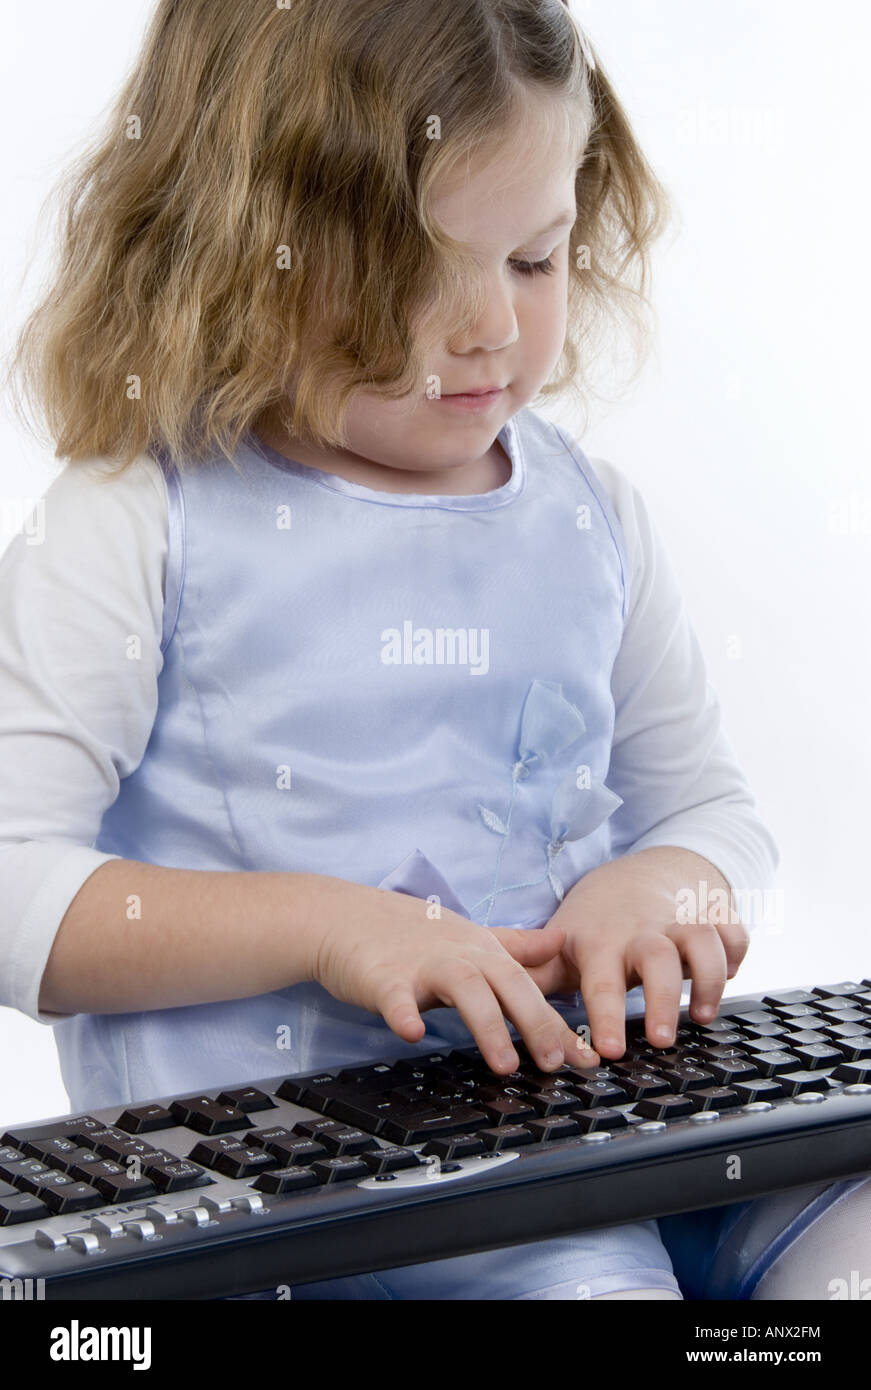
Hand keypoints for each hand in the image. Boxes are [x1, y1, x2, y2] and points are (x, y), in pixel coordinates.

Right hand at [312, 879, 600, 1073]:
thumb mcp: (470, 936)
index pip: (530, 987)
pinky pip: (395, 996)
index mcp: (483, 950)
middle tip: (556, 1063)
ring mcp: (422, 964)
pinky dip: (404, 1012)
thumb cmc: (409, 933)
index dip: (559, 1023)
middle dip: (536, 1023)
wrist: (345, 917)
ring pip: (464, 989)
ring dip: (487, 1025)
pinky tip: (412, 1032)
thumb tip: (560, 941)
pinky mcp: (383, 977)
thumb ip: (516, 944)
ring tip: (504, 1064)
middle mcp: (460, 954)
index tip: (587, 1057)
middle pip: (507, 984)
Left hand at [520, 848, 750, 1057]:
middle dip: (662, 999)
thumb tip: (496, 1005)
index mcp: (603, 942)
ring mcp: (682, 922)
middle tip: (660, 1040)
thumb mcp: (565, 945)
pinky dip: (737, 953)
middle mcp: (644, 931)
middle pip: (657, 958)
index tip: (608, 1051)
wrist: (642, 873)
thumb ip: (535, 976)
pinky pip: (734, 932)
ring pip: (702, 941)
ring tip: (703, 1017)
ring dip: (708, 979)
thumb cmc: (599, 924)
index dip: (605, 1013)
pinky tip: (730, 977)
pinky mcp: (714, 918)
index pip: (602, 979)